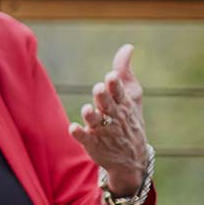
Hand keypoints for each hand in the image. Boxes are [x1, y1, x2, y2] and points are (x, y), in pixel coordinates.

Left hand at [68, 44, 150, 196]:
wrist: (132, 157)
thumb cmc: (129, 120)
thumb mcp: (132, 97)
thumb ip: (125, 72)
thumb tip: (127, 47)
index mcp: (124, 105)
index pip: (120, 93)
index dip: (115, 85)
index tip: (111, 76)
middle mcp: (114, 117)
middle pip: (108, 106)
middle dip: (103, 98)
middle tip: (98, 88)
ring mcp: (103, 131)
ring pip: (96, 122)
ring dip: (91, 116)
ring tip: (87, 110)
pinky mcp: (92, 143)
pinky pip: (84, 138)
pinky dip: (79, 133)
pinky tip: (72, 128)